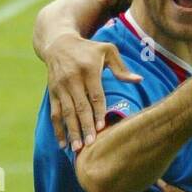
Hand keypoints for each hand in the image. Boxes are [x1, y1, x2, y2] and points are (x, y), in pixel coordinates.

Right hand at [47, 35, 141, 150]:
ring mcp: (60, 87)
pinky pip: (54, 114)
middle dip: (85, 126)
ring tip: (77, 149)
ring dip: (71, 131)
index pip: (95, 94)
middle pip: (80, 106)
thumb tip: (139, 80)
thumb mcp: (107, 51)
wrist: (58, 42)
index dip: (98, 112)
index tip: (102, 128)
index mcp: (88, 69)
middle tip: (91, 145)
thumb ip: (122, 68)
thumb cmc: (89, 49)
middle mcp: (72, 79)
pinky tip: (63, 144)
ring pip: (66, 113)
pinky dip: (58, 130)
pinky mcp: (52, 93)